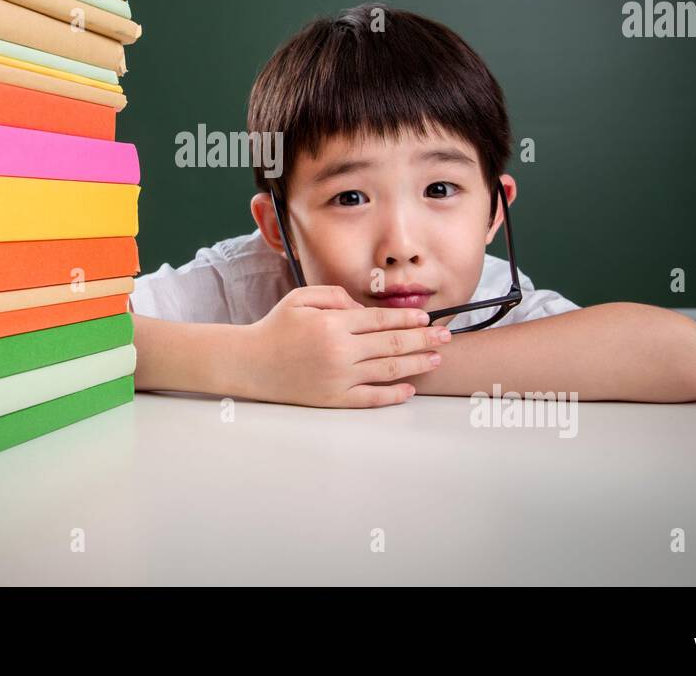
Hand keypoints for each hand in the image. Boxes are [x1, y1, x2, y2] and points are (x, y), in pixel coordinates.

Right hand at [238, 285, 449, 407]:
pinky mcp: (334, 399)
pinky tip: (409, 388)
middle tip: (446, 337)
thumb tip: (365, 309)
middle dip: (423, 339)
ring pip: (388, 370)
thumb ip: (336, 296)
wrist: (249, 364)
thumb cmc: (275, 328)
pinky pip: (372, 397)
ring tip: (435, 359)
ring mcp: (339, 377)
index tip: (426, 318)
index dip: (407, 319)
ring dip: (416, 363)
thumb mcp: (301, 298)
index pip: (381, 320)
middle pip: (393, 344)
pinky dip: (394, 394)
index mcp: (333, 323)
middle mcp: (340, 351)